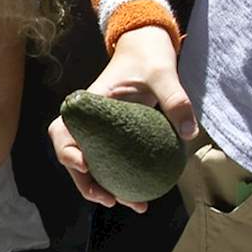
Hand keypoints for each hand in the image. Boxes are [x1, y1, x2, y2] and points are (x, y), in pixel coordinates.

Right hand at [50, 26, 198, 212]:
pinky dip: (116, 179)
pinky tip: (138, 195)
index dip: (67, 151)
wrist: (145, 47)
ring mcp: (97, 129)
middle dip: (84, 182)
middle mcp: (86, 120)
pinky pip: (106, 160)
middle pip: (71, 156)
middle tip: (108, 199)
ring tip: (126, 204)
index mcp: (88, 104)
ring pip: (88, 164)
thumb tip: (189, 133)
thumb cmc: (148, 58)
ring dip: (99, 187)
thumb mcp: (164, 74)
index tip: (84, 164)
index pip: (62, 130)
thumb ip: (175, 100)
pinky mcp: (110, 135)